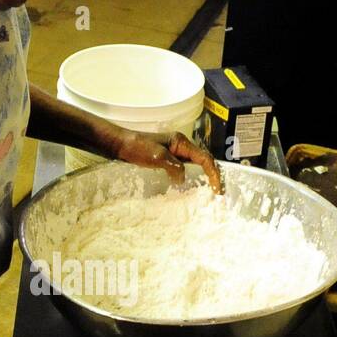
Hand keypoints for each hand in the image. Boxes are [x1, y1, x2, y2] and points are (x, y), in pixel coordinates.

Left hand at [109, 126, 223, 192]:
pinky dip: (188, 179)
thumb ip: (173, 167)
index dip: (213, 173)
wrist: (120, 145)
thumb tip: (183, 180)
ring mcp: (173, 154)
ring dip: (200, 178)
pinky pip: (182, 170)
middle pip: (202, 161)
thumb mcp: (157, 156)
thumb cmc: (137, 148)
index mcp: (181, 143)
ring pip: (193, 166)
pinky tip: (187, 189)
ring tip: (205, 193)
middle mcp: (180, 147)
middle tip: (216, 193)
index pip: (204, 158)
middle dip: (211, 176)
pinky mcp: (166, 161)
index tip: (216, 189)